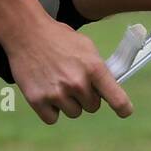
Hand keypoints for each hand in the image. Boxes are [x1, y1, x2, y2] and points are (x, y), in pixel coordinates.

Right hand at [5, 15, 133, 124]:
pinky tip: (46, 91)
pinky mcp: (38, 100)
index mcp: (94, 68)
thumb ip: (98, 69)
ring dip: (68, 103)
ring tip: (57, 82)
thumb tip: (108, 89)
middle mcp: (77, 83)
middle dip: (86, 97)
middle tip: (73, 79)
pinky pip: (52, 118)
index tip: (124, 111)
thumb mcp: (86, 46)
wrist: (26, 31)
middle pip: (92, 107)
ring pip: (73, 113)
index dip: (123, 108)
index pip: (117, 99)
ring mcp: (57, 93)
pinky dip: (50, 110)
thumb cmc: (58, 37)